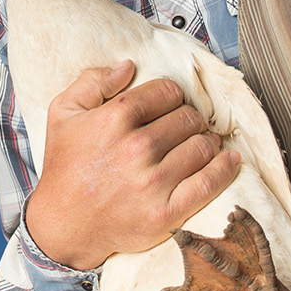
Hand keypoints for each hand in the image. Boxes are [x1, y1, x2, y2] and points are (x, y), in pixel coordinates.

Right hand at [23, 60, 238, 270]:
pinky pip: (209, 182)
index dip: (171, 96)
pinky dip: (225, 168)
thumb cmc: (64, 168)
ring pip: (203, 146)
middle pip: (188, 118)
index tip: (169, 106)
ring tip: (199, 144)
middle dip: (189, 119)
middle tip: (184, 127)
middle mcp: (137, 148)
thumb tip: (127, 66)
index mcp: (114, 119)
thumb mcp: (62, 114)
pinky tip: (229, 160)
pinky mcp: (167, 212)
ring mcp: (153, 182)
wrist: (63, 225)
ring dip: (206, 142)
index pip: (168, 92)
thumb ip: (92, 82)